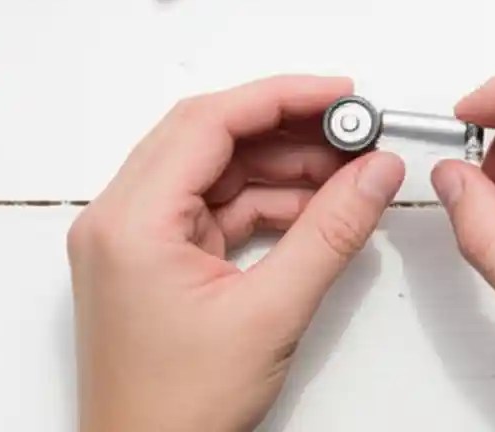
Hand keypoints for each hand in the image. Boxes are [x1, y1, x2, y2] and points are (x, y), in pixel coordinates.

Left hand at [68, 76, 404, 431]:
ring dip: (282, 166)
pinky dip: (266, 203)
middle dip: (287, 128)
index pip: (208, 123)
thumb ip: (330, 234)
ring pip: (216, 171)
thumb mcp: (270, 315)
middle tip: (352, 128)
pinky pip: (215, 207)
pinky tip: (316, 207)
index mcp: (129, 221)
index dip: (280, 97)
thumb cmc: (175, 411)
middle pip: (210, 137)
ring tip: (348, 170)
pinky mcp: (155, 260)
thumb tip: (374, 175)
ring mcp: (135, 239)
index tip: (339, 94)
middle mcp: (120, 219)